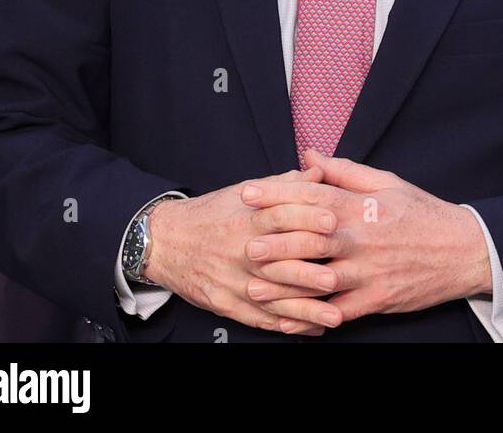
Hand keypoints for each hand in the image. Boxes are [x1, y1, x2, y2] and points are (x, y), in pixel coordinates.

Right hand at [144, 166, 342, 335]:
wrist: (166, 243)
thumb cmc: (209, 215)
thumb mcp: (241, 193)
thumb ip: (282, 186)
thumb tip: (317, 173)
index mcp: (244, 222)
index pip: (278, 217)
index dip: (306, 217)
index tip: (332, 220)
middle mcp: (239, 254)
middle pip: (277, 263)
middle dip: (308, 271)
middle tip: (337, 275)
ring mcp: (232, 283)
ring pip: (272, 299)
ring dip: (305, 309)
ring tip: (334, 315)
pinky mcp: (226, 304)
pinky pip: (259, 319)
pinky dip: (285, 326)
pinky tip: (310, 328)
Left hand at [240, 152, 491, 322]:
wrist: (463, 251)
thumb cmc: (422, 213)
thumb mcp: (386, 182)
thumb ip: (344, 171)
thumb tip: (310, 154)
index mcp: (361, 207)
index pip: (312, 198)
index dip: (277, 195)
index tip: (249, 194)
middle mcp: (362, 240)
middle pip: (310, 241)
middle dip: (274, 243)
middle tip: (244, 244)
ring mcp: (369, 272)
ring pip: (319, 280)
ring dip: (284, 285)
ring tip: (254, 286)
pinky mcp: (377, 299)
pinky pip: (339, 312)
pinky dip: (312, 318)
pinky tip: (290, 321)